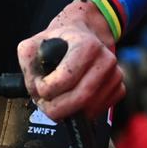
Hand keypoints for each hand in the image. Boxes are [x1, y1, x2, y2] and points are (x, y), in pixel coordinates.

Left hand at [16, 0, 122, 120]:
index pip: (66, 79)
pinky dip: (81, 113)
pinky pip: (98, 110)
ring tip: (55, 103)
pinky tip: (71, 101)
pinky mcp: (119, 88)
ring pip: (90, 108)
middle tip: (44, 106)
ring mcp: (115, 75)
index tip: (38, 88)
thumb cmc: (60, 41)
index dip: (46, 90)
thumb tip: (35, 86)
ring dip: (68, 113)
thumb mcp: (36, 42)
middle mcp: (106, 59)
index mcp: (87, 45)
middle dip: (57, 109)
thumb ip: (27, 60)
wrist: (84, 35)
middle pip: (81, 98)